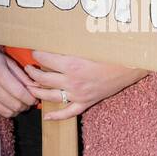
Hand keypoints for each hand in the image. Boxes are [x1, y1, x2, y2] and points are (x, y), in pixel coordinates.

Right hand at [0, 42, 35, 118]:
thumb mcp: (7, 60)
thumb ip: (22, 75)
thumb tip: (35, 87)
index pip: (21, 95)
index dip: (32, 99)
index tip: (34, 97)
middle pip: (16, 106)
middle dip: (25, 105)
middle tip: (27, 99)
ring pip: (7, 113)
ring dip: (16, 110)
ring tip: (17, 101)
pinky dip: (4, 110)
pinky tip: (6, 101)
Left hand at [23, 52, 147, 120]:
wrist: (130, 66)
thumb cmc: (109, 51)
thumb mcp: (87, 45)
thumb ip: (69, 45)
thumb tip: (53, 38)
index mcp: (71, 64)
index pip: (44, 59)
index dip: (36, 54)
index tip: (33, 50)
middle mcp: (72, 81)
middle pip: (43, 79)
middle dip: (31, 73)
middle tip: (27, 68)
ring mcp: (79, 94)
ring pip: (51, 96)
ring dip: (37, 91)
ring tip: (29, 85)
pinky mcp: (86, 102)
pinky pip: (68, 112)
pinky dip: (56, 116)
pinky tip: (46, 116)